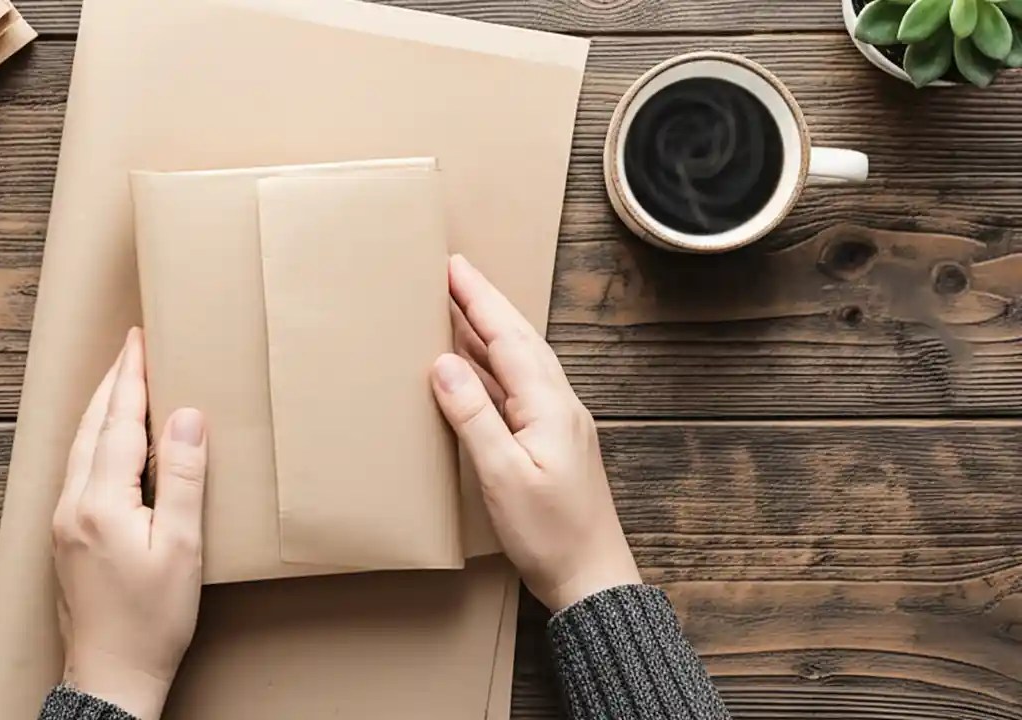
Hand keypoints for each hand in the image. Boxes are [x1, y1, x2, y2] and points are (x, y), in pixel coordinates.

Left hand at [52, 327, 207, 718]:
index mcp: (100, 503)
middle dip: (113, 385)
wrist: (111, 677)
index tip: (140, 340)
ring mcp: (63, 523)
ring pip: (80, 449)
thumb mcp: (181, 549)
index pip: (119, 423)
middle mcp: (71, 506)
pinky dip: (96, 442)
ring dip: (101, 412)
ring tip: (122, 385)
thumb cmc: (152, 621)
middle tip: (132, 350)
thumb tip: (186, 418)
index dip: (132, 379)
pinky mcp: (65, 539)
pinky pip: (78, 472)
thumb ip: (182, 479)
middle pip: (91, 429)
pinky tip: (110, 443)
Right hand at [430, 255, 640, 611]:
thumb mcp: (502, 476)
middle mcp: (560, 405)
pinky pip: (521, 388)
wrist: (592, 578)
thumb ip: (473, 416)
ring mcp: (559, 424)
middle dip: (485, 303)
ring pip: (521, 362)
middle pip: (518, 340)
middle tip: (454, 273)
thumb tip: (444, 365)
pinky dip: (495, 368)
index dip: (478, 300)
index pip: (507, 338)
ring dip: (490, 331)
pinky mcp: (553, 443)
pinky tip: (477, 370)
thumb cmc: (550, 534)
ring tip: (460, 308)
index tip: (451, 268)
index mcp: (550, 405)